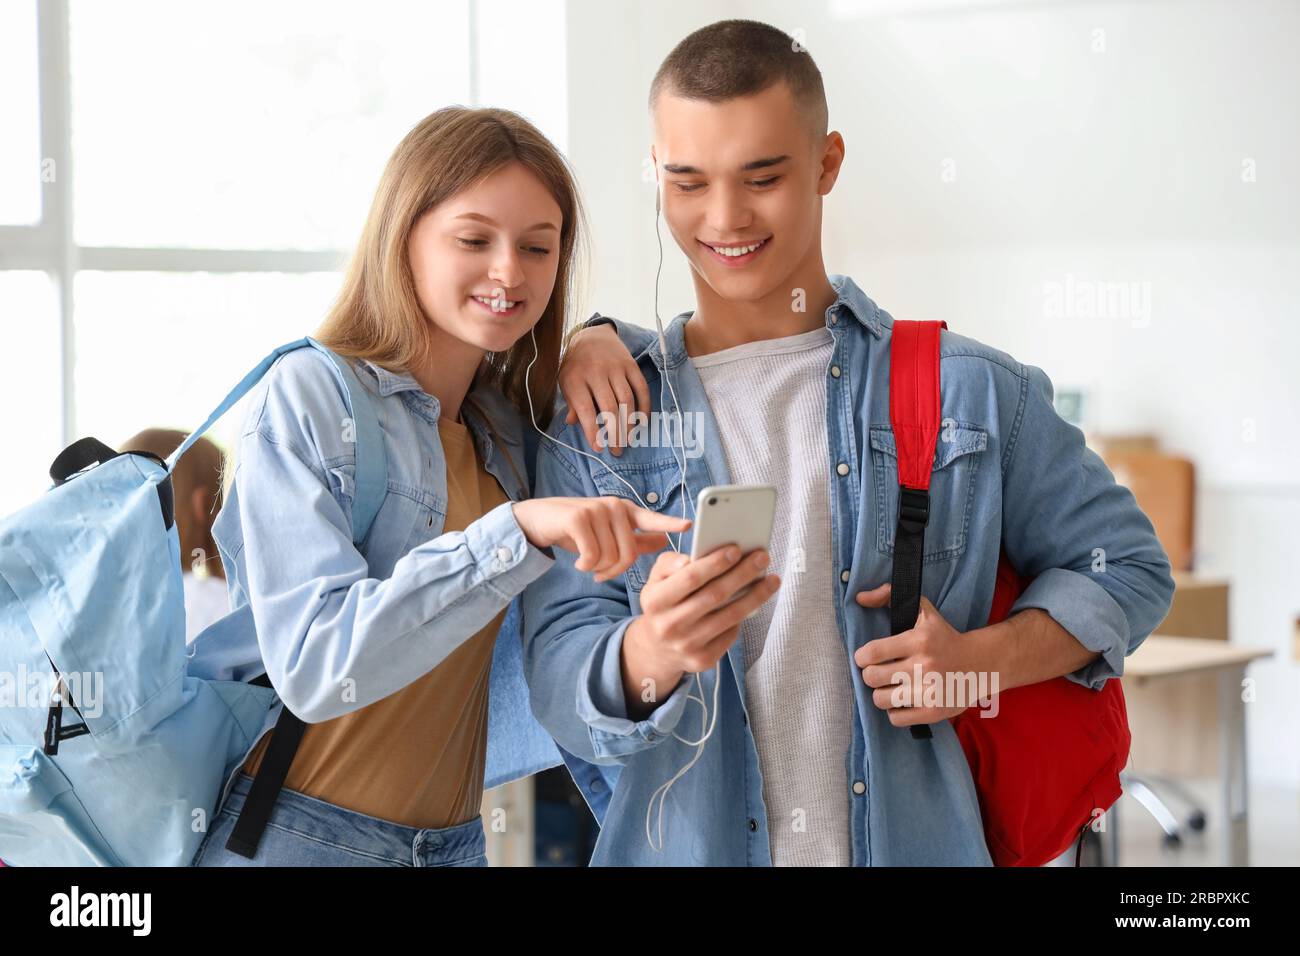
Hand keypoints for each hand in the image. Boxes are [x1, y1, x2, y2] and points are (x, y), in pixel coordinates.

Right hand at [511, 497, 689, 582]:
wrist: (538, 519)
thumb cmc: (575, 530)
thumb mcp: (606, 534)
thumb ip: (634, 538)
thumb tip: (663, 541)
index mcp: (625, 510)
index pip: (651, 518)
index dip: (669, 523)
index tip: (688, 525)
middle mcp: (614, 506)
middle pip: (629, 553)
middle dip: (614, 571)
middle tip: (600, 574)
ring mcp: (597, 509)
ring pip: (610, 557)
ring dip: (598, 570)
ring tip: (587, 564)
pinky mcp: (579, 518)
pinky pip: (592, 555)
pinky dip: (585, 565)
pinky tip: (578, 562)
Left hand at [558, 323, 649, 456]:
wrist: (592, 335)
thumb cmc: (577, 365)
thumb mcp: (566, 382)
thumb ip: (571, 403)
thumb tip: (573, 423)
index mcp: (575, 378)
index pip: (584, 409)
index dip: (592, 431)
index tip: (598, 448)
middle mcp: (596, 372)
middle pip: (609, 407)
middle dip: (614, 433)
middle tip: (617, 450)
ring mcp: (616, 368)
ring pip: (627, 400)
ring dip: (629, 424)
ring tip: (628, 440)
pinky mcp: (631, 366)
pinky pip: (641, 389)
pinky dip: (644, 408)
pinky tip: (641, 423)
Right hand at [621, 547, 779, 715]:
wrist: (657, 649)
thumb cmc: (663, 604)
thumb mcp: (655, 580)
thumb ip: (669, 563)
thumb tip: (690, 558)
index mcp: (655, 601)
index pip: (690, 577)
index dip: (715, 562)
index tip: (737, 549)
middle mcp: (669, 625)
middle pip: (715, 595)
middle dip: (743, 574)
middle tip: (763, 558)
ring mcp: (686, 645)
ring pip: (730, 616)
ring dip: (756, 596)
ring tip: (772, 579)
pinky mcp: (702, 660)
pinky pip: (731, 633)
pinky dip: (744, 616)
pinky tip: (755, 602)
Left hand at [852, 583, 979, 726]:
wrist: (981, 663)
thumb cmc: (944, 636)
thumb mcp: (922, 611)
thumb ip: (889, 596)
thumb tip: (860, 597)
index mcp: (919, 641)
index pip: (872, 652)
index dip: (862, 657)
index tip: (866, 658)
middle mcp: (925, 666)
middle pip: (872, 678)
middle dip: (870, 675)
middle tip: (879, 672)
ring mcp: (930, 692)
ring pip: (881, 700)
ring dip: (881, 693)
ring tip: (891, 686)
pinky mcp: (935, 712)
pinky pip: (896, 718)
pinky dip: (894, 711)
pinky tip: (902, 700)